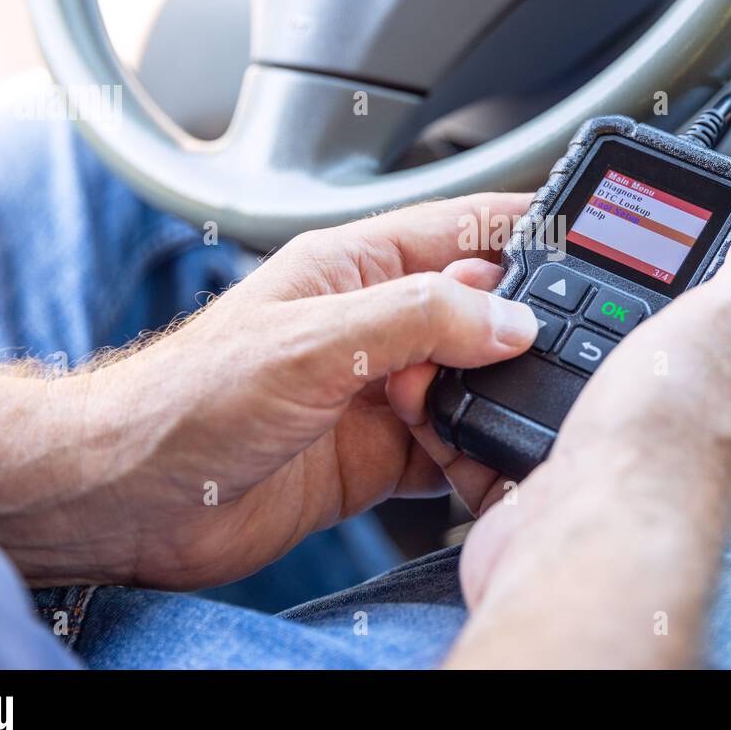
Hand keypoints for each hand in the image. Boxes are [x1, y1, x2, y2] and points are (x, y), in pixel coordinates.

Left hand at [0, 194, 540, 588]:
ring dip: (504, 405)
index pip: (465, 231)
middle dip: (527, 336)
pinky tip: (492, 471)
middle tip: (564, 362)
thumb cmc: (189, 398)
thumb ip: (419, 320)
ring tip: (527, 424)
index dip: (531, 231)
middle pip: (485, 313)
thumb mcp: (313, 342)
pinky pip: (455, 449)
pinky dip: (482, 461)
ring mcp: (383, 390)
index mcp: (359, 268)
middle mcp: (378, 324)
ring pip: (478, 385)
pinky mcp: (381, 453)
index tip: (595, 241)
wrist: (135, 499)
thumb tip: (511, 319)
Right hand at [446, 213, 730, 667]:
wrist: (584, 544)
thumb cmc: (663, 446)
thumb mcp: (725, 325)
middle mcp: (666, 428)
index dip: (667, 270)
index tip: (626, 235)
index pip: (701, 312)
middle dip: (574, 306)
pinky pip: (499, 431)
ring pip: (552, 383)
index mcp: (722, 384)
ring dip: (519, 353)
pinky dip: (476, 405)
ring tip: (492, 314)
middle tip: (538, 268)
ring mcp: (601, 459)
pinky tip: (464, 378)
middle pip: (617, 344)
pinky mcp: (540, 486)